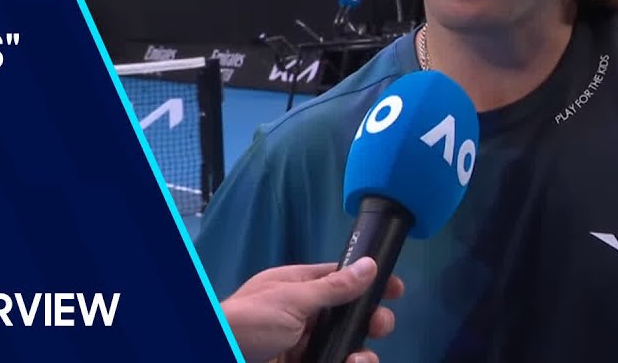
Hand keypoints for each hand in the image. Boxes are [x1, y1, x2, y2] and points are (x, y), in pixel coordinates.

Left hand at [222, 257, 403, 362]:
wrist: (221, 355)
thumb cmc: (250, 320)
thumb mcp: (292, 299)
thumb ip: (333, 287)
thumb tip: (369, 265)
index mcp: (297, 288)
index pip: (339, 279)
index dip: (368, 282)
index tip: (396, 289)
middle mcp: (302, 315)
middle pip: (348, 316)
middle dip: (371, 320)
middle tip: (381, 326)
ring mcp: (302, 344)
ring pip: (344, 346)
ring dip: (361, 353)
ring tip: (360, 359)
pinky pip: (334, 362)